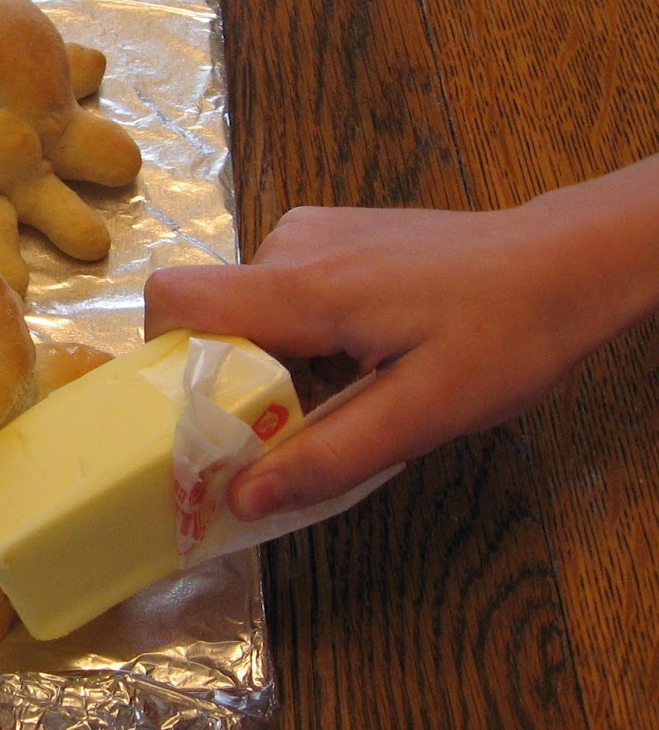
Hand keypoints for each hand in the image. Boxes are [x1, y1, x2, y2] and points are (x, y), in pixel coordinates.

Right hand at [144, 155, 658, 518]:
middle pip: (210, 319)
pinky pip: (278, 293)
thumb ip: (329, 455)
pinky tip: (362, 355)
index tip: (199, 417)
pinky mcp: (328, 234)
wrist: (569, 261)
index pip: (175, 299)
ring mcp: (308, 231)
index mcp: (304, 286)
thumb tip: (240, 497)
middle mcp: (290, 245)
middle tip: (298, 427)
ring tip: (350, 389)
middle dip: (236, 381)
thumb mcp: (426, 414)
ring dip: (276, 363)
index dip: (161, 359)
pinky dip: (299, 337)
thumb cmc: (507, 335)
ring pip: (246, 311)